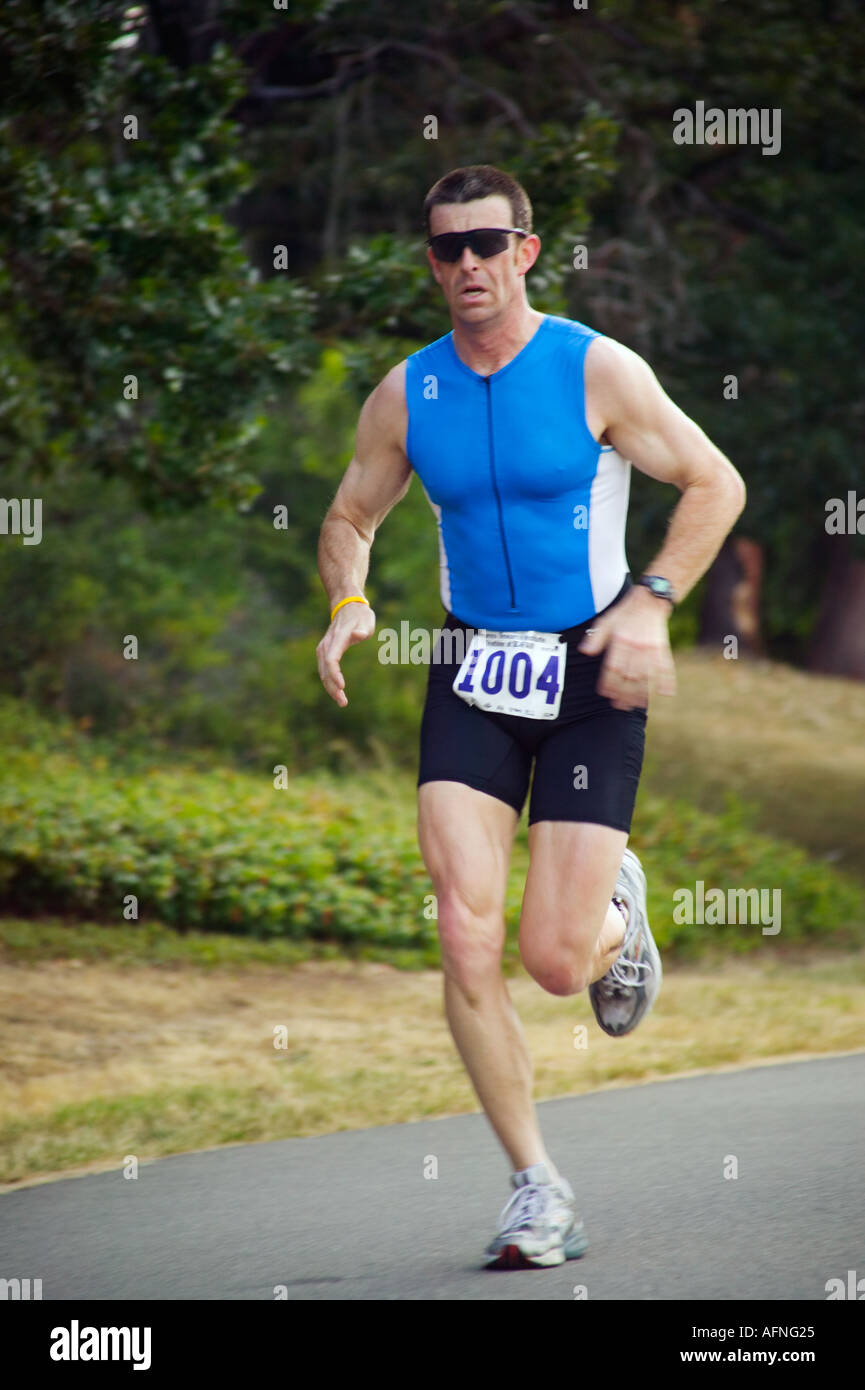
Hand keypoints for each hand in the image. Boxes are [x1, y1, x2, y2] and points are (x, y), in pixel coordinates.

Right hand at [316, 602, 375, 706]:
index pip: (332, 659)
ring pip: (323, 672)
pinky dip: (329, 682)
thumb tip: (359, 635)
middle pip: (325, 670)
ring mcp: (324, 648)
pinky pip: (324, 670)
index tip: (342, 686)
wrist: (347, 606)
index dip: (335, 674)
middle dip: (332, 688)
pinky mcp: (325, 652)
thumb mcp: (366, 620)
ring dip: (330, 688)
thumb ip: (363, 629)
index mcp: (337, 638)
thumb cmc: (360, 615)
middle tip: (343, 702)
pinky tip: (337, 691)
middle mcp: (327, 644)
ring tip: (342, 701)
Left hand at [577, 588, 676, 709]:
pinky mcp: (663, 648)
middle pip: (630, 676)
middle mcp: (636, 646)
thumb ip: (596, 638)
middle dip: (624, 693)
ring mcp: (651, 648)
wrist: (650, 599)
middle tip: (620, 706)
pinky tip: (665, 693)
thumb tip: (585, 652)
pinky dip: (667, 681)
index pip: (613, 667)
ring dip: (642, 693)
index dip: (609, 682)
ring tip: (636, 705)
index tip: (605, 693)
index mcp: (620, 640)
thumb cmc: (625, 612)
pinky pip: (666, 667)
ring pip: (647, 675)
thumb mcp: (606, 621)